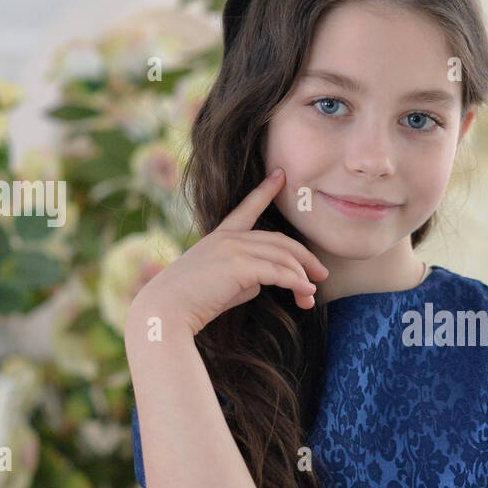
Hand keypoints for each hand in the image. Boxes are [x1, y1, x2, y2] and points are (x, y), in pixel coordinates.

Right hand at [131, 167, 329, 335]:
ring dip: (303, 277)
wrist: (164, 312)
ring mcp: (232, 248)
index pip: (246, 208)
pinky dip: (297, 283)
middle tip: (322, 274)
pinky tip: (305, 293)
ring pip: (283, 257)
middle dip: (305, 258)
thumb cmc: (191, 303)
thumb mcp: (222, 283)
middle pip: (280, 242)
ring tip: (312, 294)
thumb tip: (270, 279)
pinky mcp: (238, 265)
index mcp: (220, 237)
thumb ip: (246, 275)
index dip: (265, 190)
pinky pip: (279, 272)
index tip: (280, 174)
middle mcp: (227, 237)